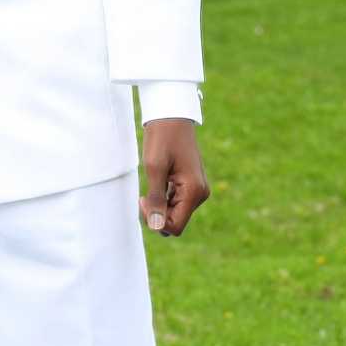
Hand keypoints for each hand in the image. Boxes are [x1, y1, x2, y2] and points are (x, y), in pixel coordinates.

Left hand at [139, 119, 208, 238]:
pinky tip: (159, 183)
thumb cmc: (161, 139)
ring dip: (160, 206)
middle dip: (156, 214)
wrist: (171, 118)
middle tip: (144, 194)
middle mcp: (200, 194)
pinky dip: (164, 199)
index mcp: (194, 191)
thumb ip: (156, 199)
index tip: (144, 199)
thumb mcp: (154, 169)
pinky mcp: (192, 186)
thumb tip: (156, 227)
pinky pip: (177, 204)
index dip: (155, 220)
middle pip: (175, 222)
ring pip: (175, 214)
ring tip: (152, 184)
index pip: (175, 226)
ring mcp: (198, 190)